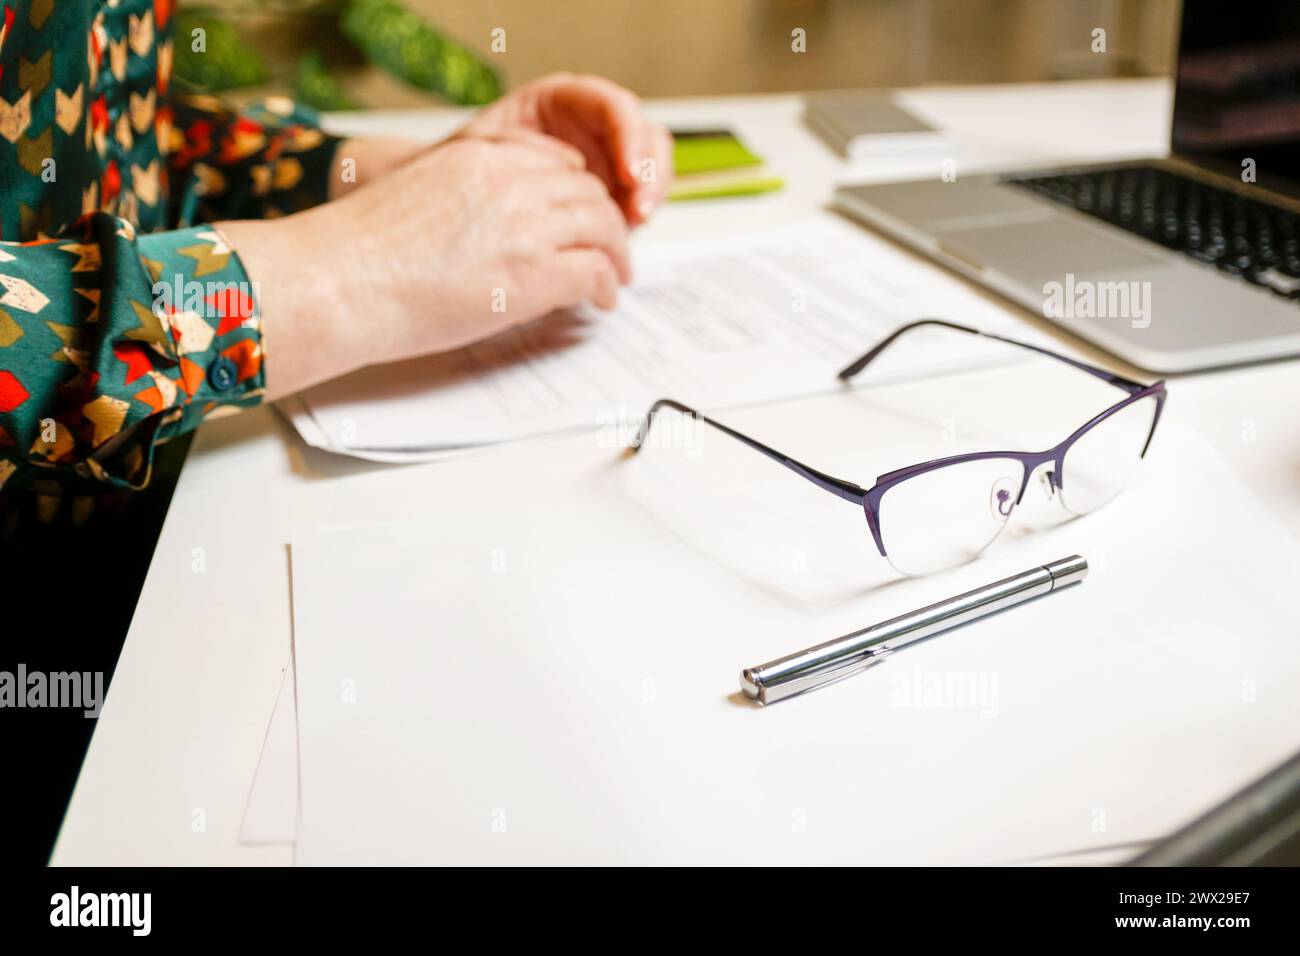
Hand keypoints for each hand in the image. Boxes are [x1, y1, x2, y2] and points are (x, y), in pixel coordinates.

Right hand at [222, 134, 630, 397]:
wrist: (342, 281)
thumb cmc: (360, 252)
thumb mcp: (420, 193)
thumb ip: (466, 194)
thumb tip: (488, 229)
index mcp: (479, 157)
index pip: (554, 161)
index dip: (577, 190)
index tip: (581, 210)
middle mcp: (511, 182)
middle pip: (587, 192)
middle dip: (605, 221)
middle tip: (610, 248)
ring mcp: (527, 226)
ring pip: (603, 226)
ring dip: (615, 253)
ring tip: (615, 275)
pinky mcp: (536, 273)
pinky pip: (596, 270)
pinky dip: (607, 285)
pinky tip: (603, 300)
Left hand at [452, 73, 673, 224]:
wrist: (456, 207)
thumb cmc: (464, 175)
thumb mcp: (484, 156)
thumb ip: (522, 156)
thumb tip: (566, 172)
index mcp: (558, 100)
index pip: (610, 105)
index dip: (628, 136)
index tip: (628, 174)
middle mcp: (587, 123)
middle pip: (641, 130)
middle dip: (648, 168)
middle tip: (640, 207)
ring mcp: (604, 154)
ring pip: (651, 160)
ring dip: (653, 190)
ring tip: (636, 222)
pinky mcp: (612, 187)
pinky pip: (642, 193)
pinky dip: (641, 211)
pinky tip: (627, 232)